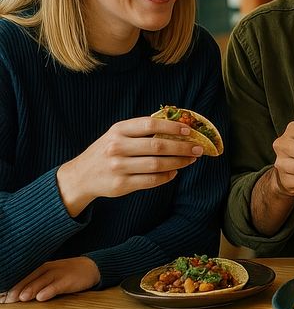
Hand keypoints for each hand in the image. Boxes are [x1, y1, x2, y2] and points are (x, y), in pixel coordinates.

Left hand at [1, 257, 99, 302]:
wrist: (91, 267)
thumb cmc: (65, 275)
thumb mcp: (48, 277)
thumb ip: (34, 285)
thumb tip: (14, 297)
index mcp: (40, 268)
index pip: (22, 276)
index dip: (10, 286)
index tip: (0, 297)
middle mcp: (47, 269)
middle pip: (29, 278)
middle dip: (16, 289)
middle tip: (5, 300)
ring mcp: (59, 273)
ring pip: (42, 280)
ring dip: (30, 289)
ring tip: (20, 298)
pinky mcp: (70, 279)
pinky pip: (58, 285)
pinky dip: (49, 290)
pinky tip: (42, 297)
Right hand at [57, 117, 205, 216]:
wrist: (80, 176)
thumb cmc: (106, 151)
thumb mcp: (117, 134)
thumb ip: (141, 130)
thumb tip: (176, 124)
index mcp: (118, 130)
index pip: (150, 124)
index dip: (172, 126)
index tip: (189, 130)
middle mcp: (117, 147)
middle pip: (158, 146)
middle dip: (182, 147)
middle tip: (198, 148)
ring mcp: (118, 167)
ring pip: (157, 165)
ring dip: (179, 162)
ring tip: (190, 160)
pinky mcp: (121, 185)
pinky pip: (151, 181)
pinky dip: (167, 176)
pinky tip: (174, 172)